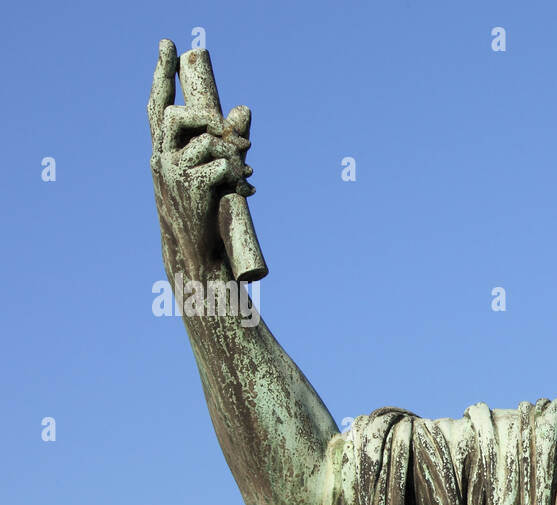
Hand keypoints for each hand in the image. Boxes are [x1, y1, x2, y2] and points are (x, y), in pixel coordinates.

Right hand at [147, 39, 254, 280]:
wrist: (198, 255)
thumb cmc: (206, 214)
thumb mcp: (213, 173)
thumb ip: (227, 140)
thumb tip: (245, 107)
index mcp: (163, 152)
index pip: (157, 106)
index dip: (161, 74)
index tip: (168, 44)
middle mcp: (160, 159)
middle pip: (176, 116)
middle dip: (208, 118)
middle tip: (232, 134)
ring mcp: (171, 173)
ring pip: (206, 140)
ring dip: (232, 151)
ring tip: (246, 167)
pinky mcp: (190, 188)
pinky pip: (220, 165)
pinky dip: (237, 173)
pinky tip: (246, 187)